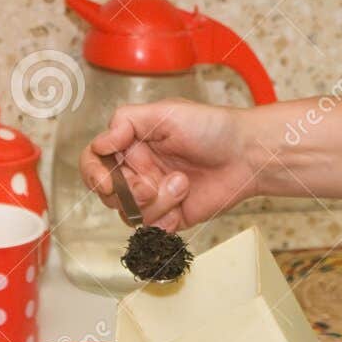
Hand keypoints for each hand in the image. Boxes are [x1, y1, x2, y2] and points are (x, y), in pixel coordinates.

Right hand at [79, 99, 260, 230]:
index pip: (95, 161)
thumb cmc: (211, 127)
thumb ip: (126, 121)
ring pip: (131, 214)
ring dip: (155, 203)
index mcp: (132, 143)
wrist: (247, 155)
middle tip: (152, 183)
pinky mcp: (171, 215)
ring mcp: (153, 195)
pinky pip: (152, 229)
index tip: (107, 183)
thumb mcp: (166, 112)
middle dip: (130, 192)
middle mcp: (139, 169)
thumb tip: (100, 142)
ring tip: (182, 184)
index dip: (94, 174)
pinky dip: (165, 220)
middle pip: (109, 193)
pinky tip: (184, 203)